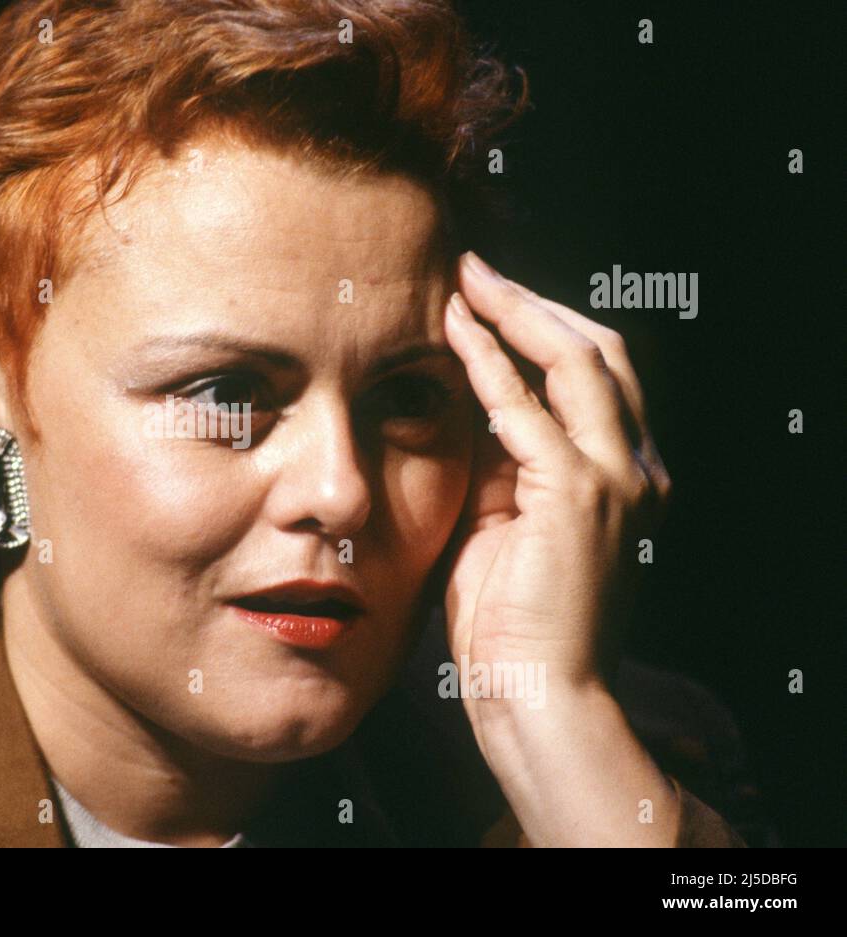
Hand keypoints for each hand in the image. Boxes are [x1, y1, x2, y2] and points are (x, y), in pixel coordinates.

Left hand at [440, 251, 679, 845]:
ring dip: (517, 313)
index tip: (486, 295)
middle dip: (533, 303)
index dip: (542, 328)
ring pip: (576, 362)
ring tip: (465, 279)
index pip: (592, 377)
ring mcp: (616, 479)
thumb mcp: (504, 523)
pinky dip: (490, 363)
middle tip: (474, 267)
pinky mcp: (579, 495)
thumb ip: (500, 465)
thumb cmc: (509, 620)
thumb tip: (466, 407)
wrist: (535, 690)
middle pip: (596, 352)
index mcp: (621, 477)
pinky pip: (529, 409)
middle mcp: (634, 469)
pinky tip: (455, 331)